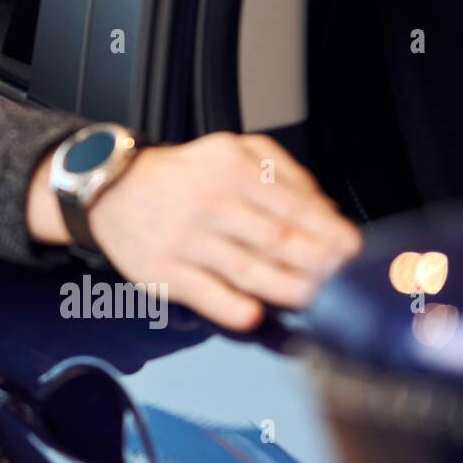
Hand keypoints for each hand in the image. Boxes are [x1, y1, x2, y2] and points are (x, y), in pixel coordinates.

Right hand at [28, 132, 361, 330]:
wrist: (109, 188)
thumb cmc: (179, 176)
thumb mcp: (230, 149)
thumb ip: (282, 170)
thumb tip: (324, 210)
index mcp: (231, 169)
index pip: (296, 206)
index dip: (331, 233)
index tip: (352, 250)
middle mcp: (208, 202)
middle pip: (279, 241)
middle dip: (320, 265)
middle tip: (342, 279)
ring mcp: (184, 239)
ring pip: (249, 271)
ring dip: (290, 290)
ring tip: (314, 298)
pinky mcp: (163, 271)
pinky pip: (206, 294)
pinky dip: (233, 307)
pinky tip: (255, 313)